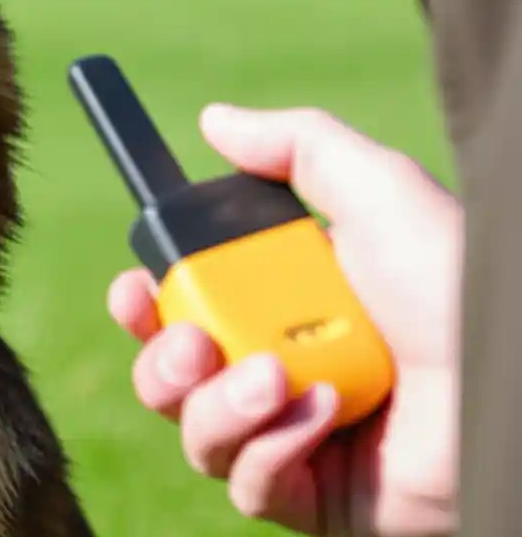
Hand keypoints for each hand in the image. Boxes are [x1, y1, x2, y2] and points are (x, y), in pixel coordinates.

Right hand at [108, 105, 460, 535]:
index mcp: (285, 305)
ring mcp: (294, 438)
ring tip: (275, 379)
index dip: (145, 304)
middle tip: (194, 345)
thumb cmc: (457, 286)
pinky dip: (268, 450)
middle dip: (163, 361)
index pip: (185, 310)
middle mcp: (280, 370)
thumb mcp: (376, 189)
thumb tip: (215, 119)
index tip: (133, 288)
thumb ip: (296, 145)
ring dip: (219, 405)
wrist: (507, 389)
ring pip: (197, 435)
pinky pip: (246, 484)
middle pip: (170, 376)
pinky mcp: (312, 497)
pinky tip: (320, 418)